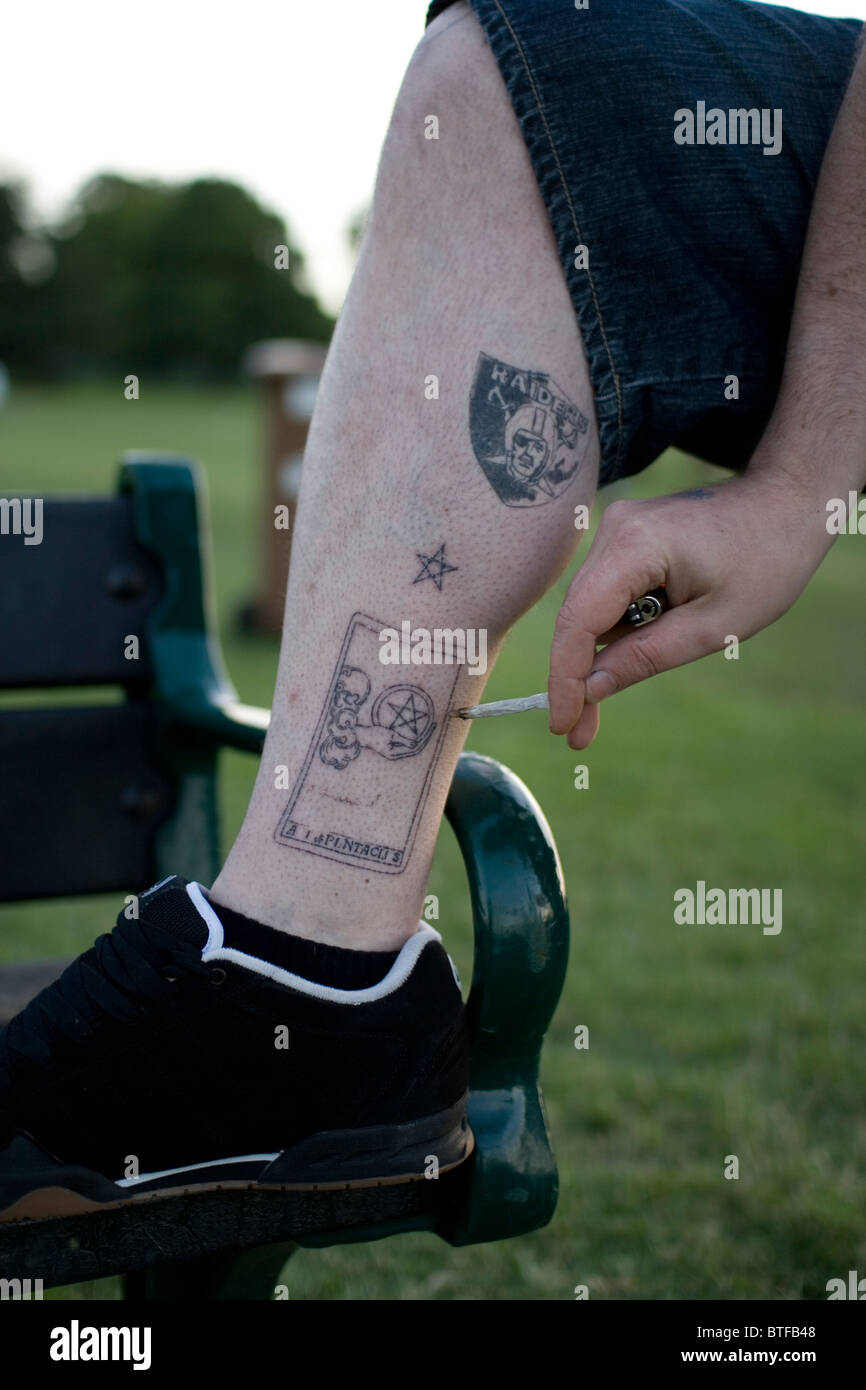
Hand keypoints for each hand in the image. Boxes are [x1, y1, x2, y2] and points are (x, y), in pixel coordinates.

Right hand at [548, 470, 830, 747]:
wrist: (789, 500)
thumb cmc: (766, 559)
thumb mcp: (712, 625)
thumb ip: (646, 657)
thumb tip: (592, 687)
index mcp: (636, 546)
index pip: (579, 621)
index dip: (564, 678)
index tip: (560, 725)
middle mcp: (616, 529)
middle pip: (577, 615)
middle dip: (576, 676)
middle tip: (577, 732)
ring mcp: (620, 528)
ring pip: (590, 606)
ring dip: (597, 655)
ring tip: (600, 708)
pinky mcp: (629, 535)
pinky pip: (608, 591)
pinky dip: (614, 629)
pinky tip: (629, 655)